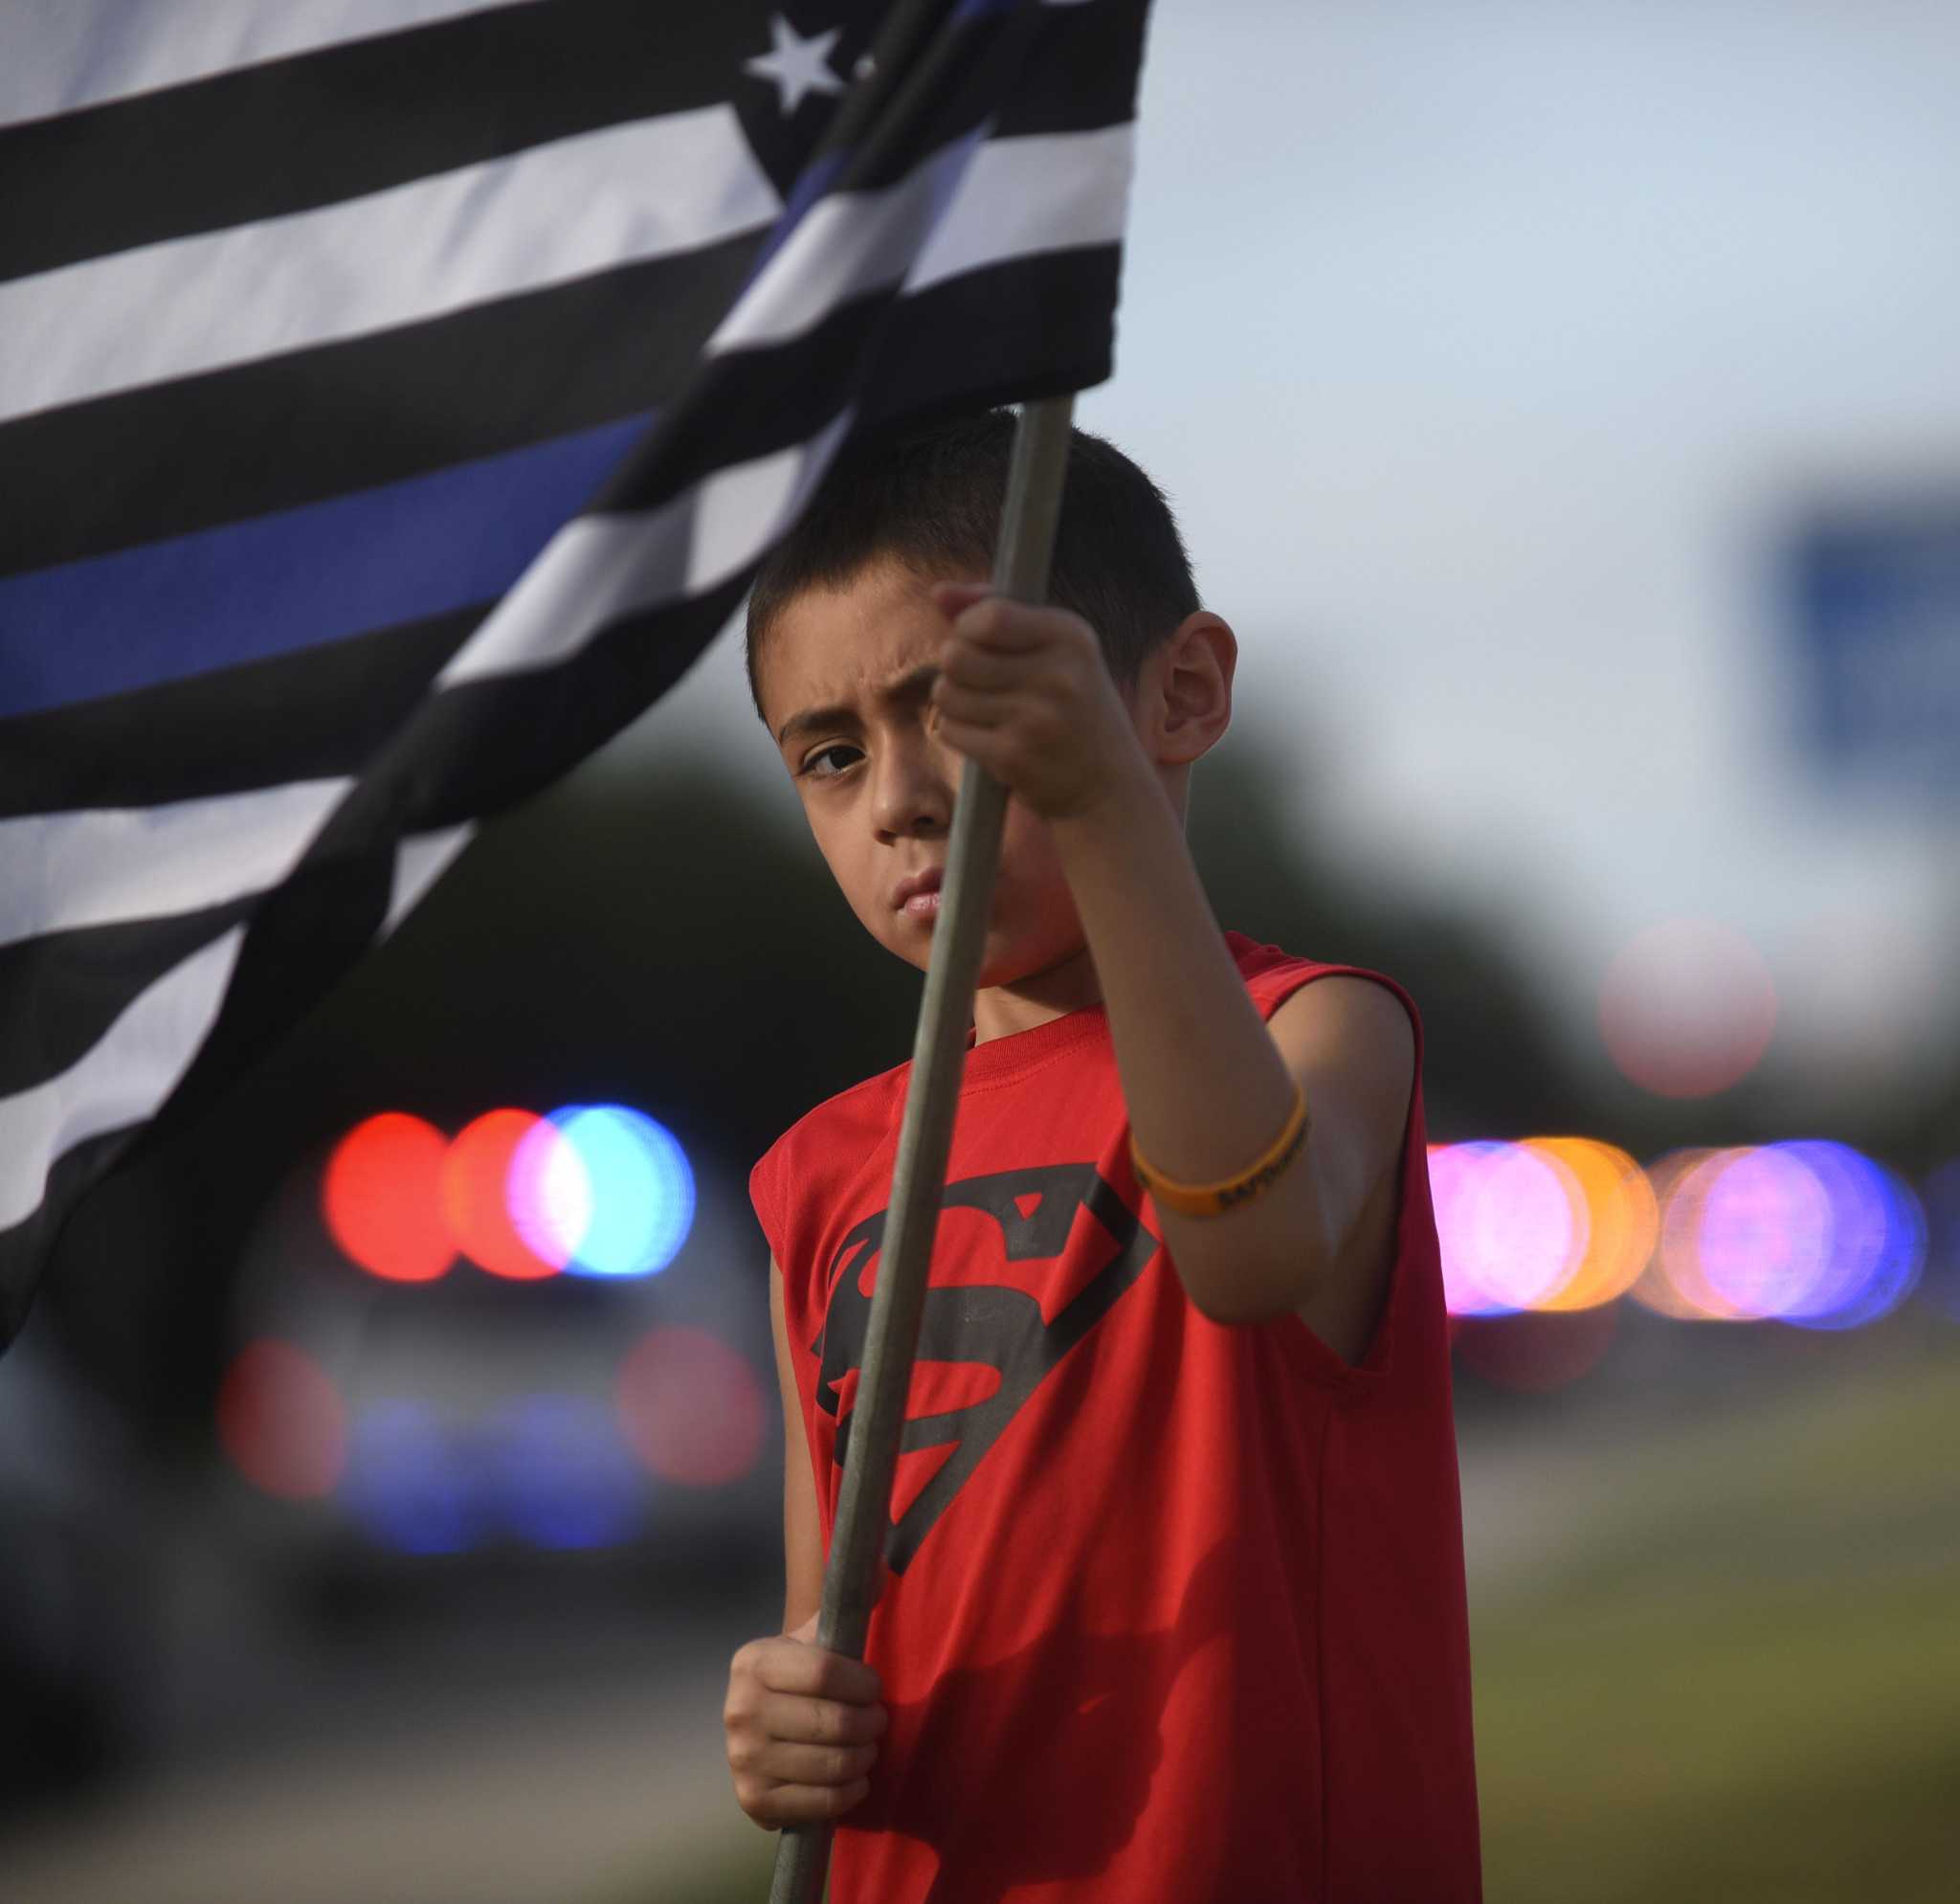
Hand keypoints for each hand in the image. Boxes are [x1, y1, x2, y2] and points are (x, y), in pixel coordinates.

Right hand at [724, 1612, 887, 1828]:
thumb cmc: (800, 1676)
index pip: (824, 1671)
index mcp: (753, 1661)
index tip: (874, 1686)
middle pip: (833, 1722)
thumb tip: (881, 1566)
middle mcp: (739, 1710)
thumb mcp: (816, 1635)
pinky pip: (821, 1803)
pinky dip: (850, 1792)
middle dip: (870, 1723)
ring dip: (864, 1757)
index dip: (862, 1682)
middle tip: (878, 1720)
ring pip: (832, 1764)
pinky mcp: (753, 1801)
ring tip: (868, 1746)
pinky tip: (854, 1777)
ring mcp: (742, 1759)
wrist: (762, 1728)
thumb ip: (848, 1602)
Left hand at [927, 580, 1148, 821]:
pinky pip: (950, 728)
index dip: (968, 627)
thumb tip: (938, 592)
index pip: (990, 616)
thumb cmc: (1075, 708)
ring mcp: (1035, 718)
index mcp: (1072, 637)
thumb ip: (998, 611)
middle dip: (955, 665)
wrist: (1107, 786)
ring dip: (954, 700)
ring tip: (985, 709)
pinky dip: (958, 731)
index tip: (979, 642)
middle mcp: (1058, 675)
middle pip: (957, 654)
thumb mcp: (1057, 650)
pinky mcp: (1013, 756)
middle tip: (977, 679)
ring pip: (947, 692)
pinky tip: (987, 736)